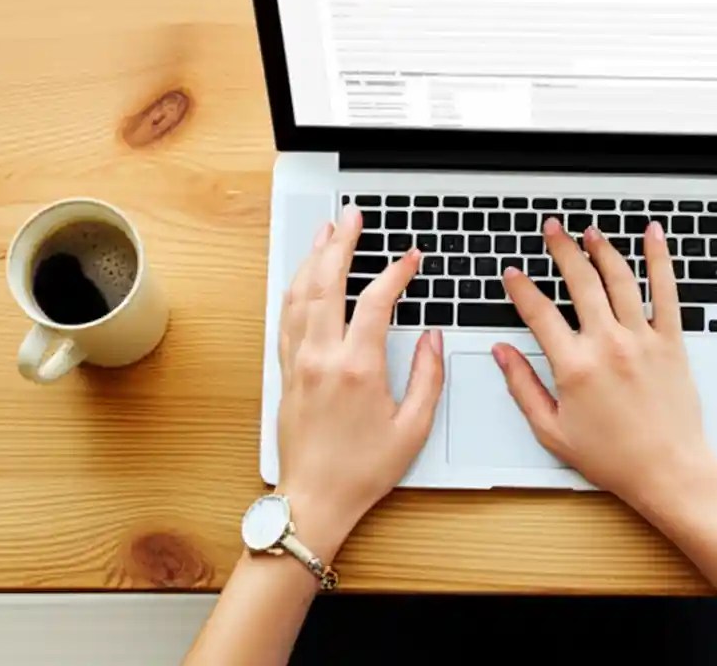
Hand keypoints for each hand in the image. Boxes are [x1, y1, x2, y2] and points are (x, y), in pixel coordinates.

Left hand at [276, 205, 443, 555]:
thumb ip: (428, 377)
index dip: (396, 272)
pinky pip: (287, 316)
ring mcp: (298, 362)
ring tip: (326, 232)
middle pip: (327, 282)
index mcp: (357, 368)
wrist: (315, 500)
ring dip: (313, 257)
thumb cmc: (362, 471)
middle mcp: (322, 357)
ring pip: (300, 294)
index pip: (376, 300)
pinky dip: (297, 287)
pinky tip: (304, 275)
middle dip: (341, 243)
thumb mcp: (414, 427)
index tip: (410, 257)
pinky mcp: (286, 372)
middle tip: (353, 217)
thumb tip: (430, 338)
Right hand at [492, 218, 716, 508]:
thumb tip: (502, 354)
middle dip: (561, 249)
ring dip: (601, 248)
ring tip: (589, 231)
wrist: (668, 470)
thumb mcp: (552, 430)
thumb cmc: (613, 457)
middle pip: (580, 282)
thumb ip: (522, 386)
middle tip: (551, 229)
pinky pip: (666, 291)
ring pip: (619, 279)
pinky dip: (660, 259)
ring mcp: (642, 340)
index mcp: (574, 367)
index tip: (512, 274)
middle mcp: (608, 345)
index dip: (521, 288)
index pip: (539, 313)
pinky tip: (653, 236)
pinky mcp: (671, 342)